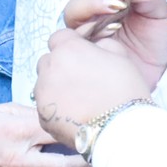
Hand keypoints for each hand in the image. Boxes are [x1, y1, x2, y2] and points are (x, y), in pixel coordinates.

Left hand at [35, 28, 150, 148]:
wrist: (120, 130)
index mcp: (68, 49)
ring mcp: (43, 94)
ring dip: (56, 87)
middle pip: (48, 60)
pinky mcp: (42, 117)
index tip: (80, 55)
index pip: (59, 37)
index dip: (70, 45)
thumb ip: (102, 44)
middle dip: (60, 66)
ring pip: (44, 84)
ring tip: (79, 100)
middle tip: (81, 79)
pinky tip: (75, 114)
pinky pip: (45, 107)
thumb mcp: (121, 57)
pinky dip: (56, 108)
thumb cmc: (124, 92)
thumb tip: (94, 46)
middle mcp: (50, 68)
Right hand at [62, 0, 166, 91]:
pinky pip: (76, 34)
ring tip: (117, 10)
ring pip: (76, 8)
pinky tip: (111, 30)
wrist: (153, 73)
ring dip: (94, 5)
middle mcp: (96, 7)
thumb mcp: (160, 17)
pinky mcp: (80, 45)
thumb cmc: (153, 42)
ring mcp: (86, 25)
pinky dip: (91, 29)